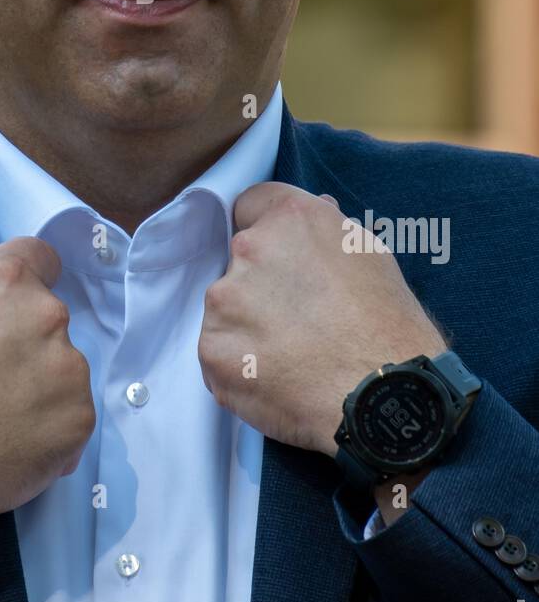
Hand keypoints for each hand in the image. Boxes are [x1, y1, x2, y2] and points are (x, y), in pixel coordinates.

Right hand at [0, 227, 95, 538]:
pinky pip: (72, 415)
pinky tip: (11, 443)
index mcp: (9, 280)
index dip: (24, 284)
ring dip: (41, 385)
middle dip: (26, 340)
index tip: (4, 313)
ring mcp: (68, 367)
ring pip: (64, 368)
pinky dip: (50, 428)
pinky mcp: (79, 418)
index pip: (41, 258)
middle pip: (50, 317)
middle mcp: (47, 314)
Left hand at [197, 182, 447, 457]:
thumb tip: (316, 209)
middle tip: (298, 316)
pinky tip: (275, 376)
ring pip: (225, 306)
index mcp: (290, 218)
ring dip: (247, 323)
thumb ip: (328, 227)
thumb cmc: (387, 325)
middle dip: (261, 282)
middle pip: (238, 258)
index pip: (252, 205)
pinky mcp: (212, 348)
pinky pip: (218, 349)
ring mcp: (225, 300)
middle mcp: (250, 248)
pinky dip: (239, 363)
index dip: (266, 231)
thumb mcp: (369, 254)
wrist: (383, 396)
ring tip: (291, 353)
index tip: (281, 258)